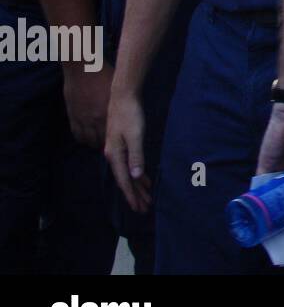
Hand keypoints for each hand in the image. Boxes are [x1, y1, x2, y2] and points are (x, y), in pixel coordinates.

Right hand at [62, 61, 114, 149]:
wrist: (83, 68)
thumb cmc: (104, 74)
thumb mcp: (116, 88)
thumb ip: (119, 102)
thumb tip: (125, 109)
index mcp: (110, 111)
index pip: (114, 134)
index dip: (117, 141)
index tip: (120, 142)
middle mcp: (97, 118)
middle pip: (102, 140)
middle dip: (106, 144)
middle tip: (109, 144)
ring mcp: (83, 118)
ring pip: (88, 140)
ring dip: (94, 143)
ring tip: (98, 142)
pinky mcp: (72, 116)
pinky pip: (77, 134)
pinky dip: (82, 139)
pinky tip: (86, 138)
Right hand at [104, 88, 150, 212]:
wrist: (123, 96)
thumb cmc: (130, 114)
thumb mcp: (135, 135)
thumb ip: (136, 156)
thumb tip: (136, 176)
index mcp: (115, 155)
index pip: (124, 181)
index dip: (131, 195)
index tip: (138, 208)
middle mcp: (114, 155)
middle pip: (126, 180)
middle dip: (135, 195)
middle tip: (145, 209)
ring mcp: (117, 151)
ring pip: (129, 174)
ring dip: (138, 187)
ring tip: (147, 199)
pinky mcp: (123, 145)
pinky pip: (130, 165)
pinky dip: (138, 175)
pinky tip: (144, 179)